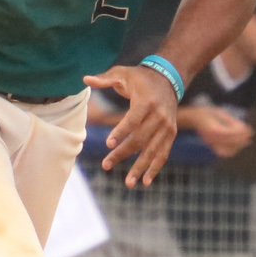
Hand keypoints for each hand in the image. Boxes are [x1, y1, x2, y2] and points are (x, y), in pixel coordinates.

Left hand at [84, 64, 178, 185]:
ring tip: (128, 183)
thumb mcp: (122, 73)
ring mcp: (166, 127)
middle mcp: (159, 116)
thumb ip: (104, 78)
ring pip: (152, 151)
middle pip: (139, 139)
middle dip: (122, 153)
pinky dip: (155, 168)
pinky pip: (163, 154)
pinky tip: (146, 182)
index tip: (108, 143)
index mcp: (146, 102)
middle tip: (105, 165)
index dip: (121, 132)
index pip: (133, 120)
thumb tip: (85, 79)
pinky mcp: (170, 134)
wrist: (168, 79)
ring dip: (140, 168)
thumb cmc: (139, 78)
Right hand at [195, 111, 253, 158]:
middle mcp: (209, 138)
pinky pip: (223, 152)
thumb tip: (243, 129)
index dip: (238, 133)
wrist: (193, 118)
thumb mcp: (219, 112)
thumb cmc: (208, 113)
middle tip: (250, 133)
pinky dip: (233, 150)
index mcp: (210, 128)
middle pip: (227, 143)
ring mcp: (210, 143)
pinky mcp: (212, 146)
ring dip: (238, 146)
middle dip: (240, 139)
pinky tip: (240, 143)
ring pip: (226, 150)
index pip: (226, 134)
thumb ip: (230, 121)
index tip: (249, 130)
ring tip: (247, 139)